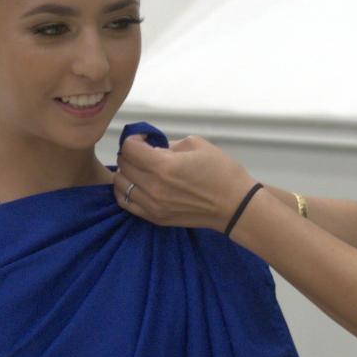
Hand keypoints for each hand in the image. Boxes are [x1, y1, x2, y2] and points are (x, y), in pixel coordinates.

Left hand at [114, 135, 255, 230]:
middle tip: (144, 152)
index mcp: (164, 166)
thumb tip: (151, 147)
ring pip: (120, 184)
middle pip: (123, 165)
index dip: (134, 138)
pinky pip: (126, 203)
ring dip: (126, 172)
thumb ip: (168, 144)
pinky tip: (137, 184)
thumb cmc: (221, 172)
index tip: (144, 138)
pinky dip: (126, 190)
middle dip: (130, 153)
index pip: (129, 149)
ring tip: (141, 168)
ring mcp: (152, 206)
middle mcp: (154, 187)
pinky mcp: (155, 218)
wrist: (235, 205)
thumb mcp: (196, 144)